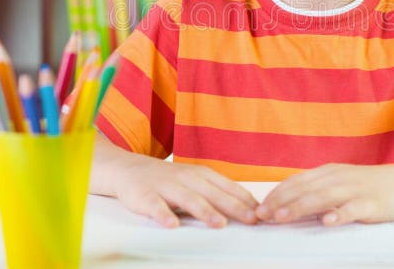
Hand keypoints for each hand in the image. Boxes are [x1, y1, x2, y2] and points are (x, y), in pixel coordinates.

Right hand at [112, 155, 259, 228]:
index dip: (247, 200)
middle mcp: (187, 178)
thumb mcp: (196, 181)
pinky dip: (164, 215)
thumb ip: (218, 193)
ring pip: (189, 199)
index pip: (229, 187)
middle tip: (251, 219)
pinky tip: (172, 225)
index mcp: (202, 175)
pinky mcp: (146, 196)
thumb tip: (249, 208)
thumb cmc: (169, 180)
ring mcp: (167, 186)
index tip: (263, 213)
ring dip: (205, 211)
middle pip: (214, 194)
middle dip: (234, 207)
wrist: (129, 169)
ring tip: (219, 224)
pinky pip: (156, 207)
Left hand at [255, 163, 393, 225]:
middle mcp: (338, 178)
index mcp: (328, 172)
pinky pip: (353, 209)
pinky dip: (339, 214)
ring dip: (300, 206)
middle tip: (261, 215)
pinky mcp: (371, 203)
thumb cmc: (371, 185)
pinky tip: (327, 222)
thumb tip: (291, 202)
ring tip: (282, 217)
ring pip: (323, 197)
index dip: (276, 193)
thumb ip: (319, 189)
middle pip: (304, 189)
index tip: (259, 207)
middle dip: (280, 202)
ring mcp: (354, 189)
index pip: (297, 181)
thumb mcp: (341, 182)